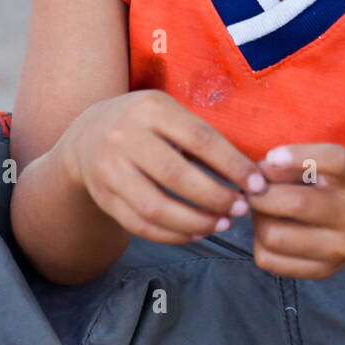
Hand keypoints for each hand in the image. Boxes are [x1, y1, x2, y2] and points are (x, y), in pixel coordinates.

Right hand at [62, 90, 267, 243]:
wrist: (87, 135)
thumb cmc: (146, 125)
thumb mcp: (169, 113)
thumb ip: (202, 138)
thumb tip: (251, 173)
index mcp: (151, 109)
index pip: (200, 139)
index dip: (233, 165)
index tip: (257, 184)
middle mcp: (125, 137)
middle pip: (177, 176)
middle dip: (216, 197)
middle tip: (242, 208)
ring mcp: (109, 169)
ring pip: (156, 207)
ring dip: (195, 222)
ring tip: (222, 223)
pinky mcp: (103, 197)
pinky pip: (140, 225)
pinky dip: (172, 235)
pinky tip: (196, 233)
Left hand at [247, 142, 344, 278]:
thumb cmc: (336, 187)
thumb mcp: (326, 166)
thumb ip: (295, 164)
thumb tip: (259, 174)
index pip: (335, 162)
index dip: (300, 156)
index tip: (272, 156)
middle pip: (293, 204)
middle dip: (261, 192)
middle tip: (255, 187)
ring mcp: (338, 249)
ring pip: (273, 236)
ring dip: (257, 219)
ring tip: (263, 209)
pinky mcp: (321, 271)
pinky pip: (268, 259)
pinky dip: (258, 242)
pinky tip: (270, 228)